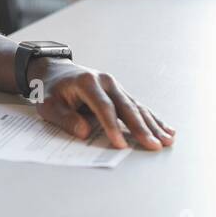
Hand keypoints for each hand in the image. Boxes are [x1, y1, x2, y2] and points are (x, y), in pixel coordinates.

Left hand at [32, 61, 174, 150]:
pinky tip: (167, 129)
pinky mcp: (120, 93)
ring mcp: (115, 86)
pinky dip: (153, 119)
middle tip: (154, 145)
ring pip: (137, 107)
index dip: (112, 127)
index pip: (104, 107)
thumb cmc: (51, 90)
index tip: (119, 145)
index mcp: (88, 83)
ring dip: (153, 125)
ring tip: (167, 140)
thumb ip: (65, 118)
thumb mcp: (48, 105)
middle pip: (127, 107)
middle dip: (141, 128)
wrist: (55, 71)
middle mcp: (106, 82)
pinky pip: (138, 107)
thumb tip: (84, 132)